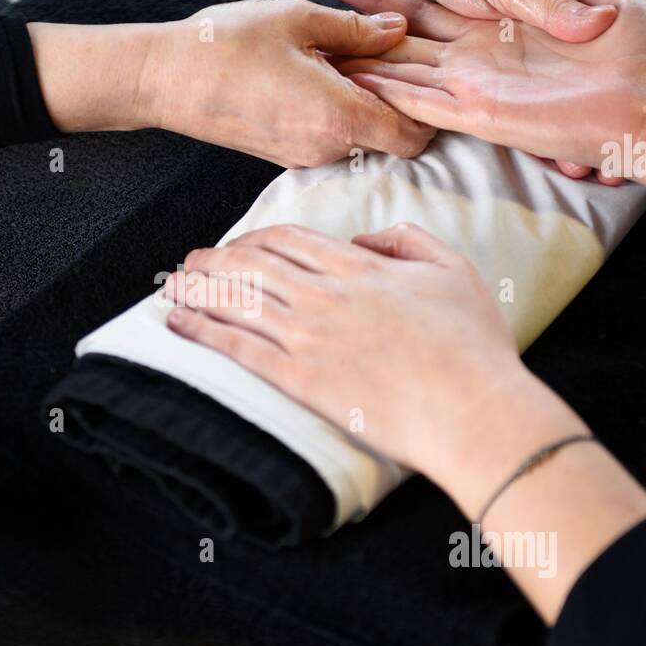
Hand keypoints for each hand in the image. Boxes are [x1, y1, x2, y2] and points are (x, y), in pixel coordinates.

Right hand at [143, 0, 434, 167]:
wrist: (164, 80)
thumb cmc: (227, 45)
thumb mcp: (298, 20)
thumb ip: (357, 30)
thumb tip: (399, 30)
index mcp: (339, 118)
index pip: (414, 136)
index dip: (428, 109)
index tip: (421, 75)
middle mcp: (326, 149)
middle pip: (389, 137)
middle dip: (394, 101)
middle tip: (381, 54)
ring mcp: (303, 157)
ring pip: (359, 137)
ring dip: (360, 103)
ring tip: (339, 59)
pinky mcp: (283, 156)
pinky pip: (328, 138)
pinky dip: (334, 113)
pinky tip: (314, 76)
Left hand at [162, 223, 581, 503]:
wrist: (473, 409)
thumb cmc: (473, 347)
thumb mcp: (455, 270)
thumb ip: (409, 241)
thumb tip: (366, 237)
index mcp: (360, 267)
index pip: (288, 239)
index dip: (253, 238)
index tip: (235, 245)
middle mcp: (325, 295)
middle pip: (251, 264)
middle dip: (213, 259)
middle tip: (190, 262)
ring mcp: (309, 337)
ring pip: (236, 300)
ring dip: (197, 289)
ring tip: (172, 286)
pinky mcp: (300, 380)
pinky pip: (238, 348)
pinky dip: (202, 331)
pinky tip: (179, 325)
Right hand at [331, 0, 645, 180]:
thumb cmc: (630, 42)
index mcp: (494, 23)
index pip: (425, 11)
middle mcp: (478, 56)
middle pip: (405, 44)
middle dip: (362, 35)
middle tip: (319, 21)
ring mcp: (478, 88)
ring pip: (408, 75)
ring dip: (368, 68)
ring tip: (323, 62)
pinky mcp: (485, 117)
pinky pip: (430, 108)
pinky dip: (394, 99)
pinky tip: (360, 91)